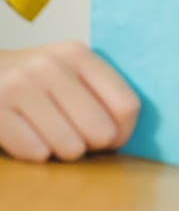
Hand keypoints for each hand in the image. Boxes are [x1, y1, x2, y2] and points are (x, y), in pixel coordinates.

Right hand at [0, 41, 139, 162]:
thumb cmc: (34, 82)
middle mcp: (51, 66)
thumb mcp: (68, 71)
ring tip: (49, 137)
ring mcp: (21, 86)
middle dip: (91, 146)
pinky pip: (35, 152)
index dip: (123, 133)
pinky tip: (27, 139)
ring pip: (70, 147)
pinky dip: (35, 155)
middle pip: (101, 131)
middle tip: (76, 139)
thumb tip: (124, 134)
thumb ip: (99, 92)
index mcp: (78, 55)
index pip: (126, 105)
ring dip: (61, 153)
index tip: (111, 140)